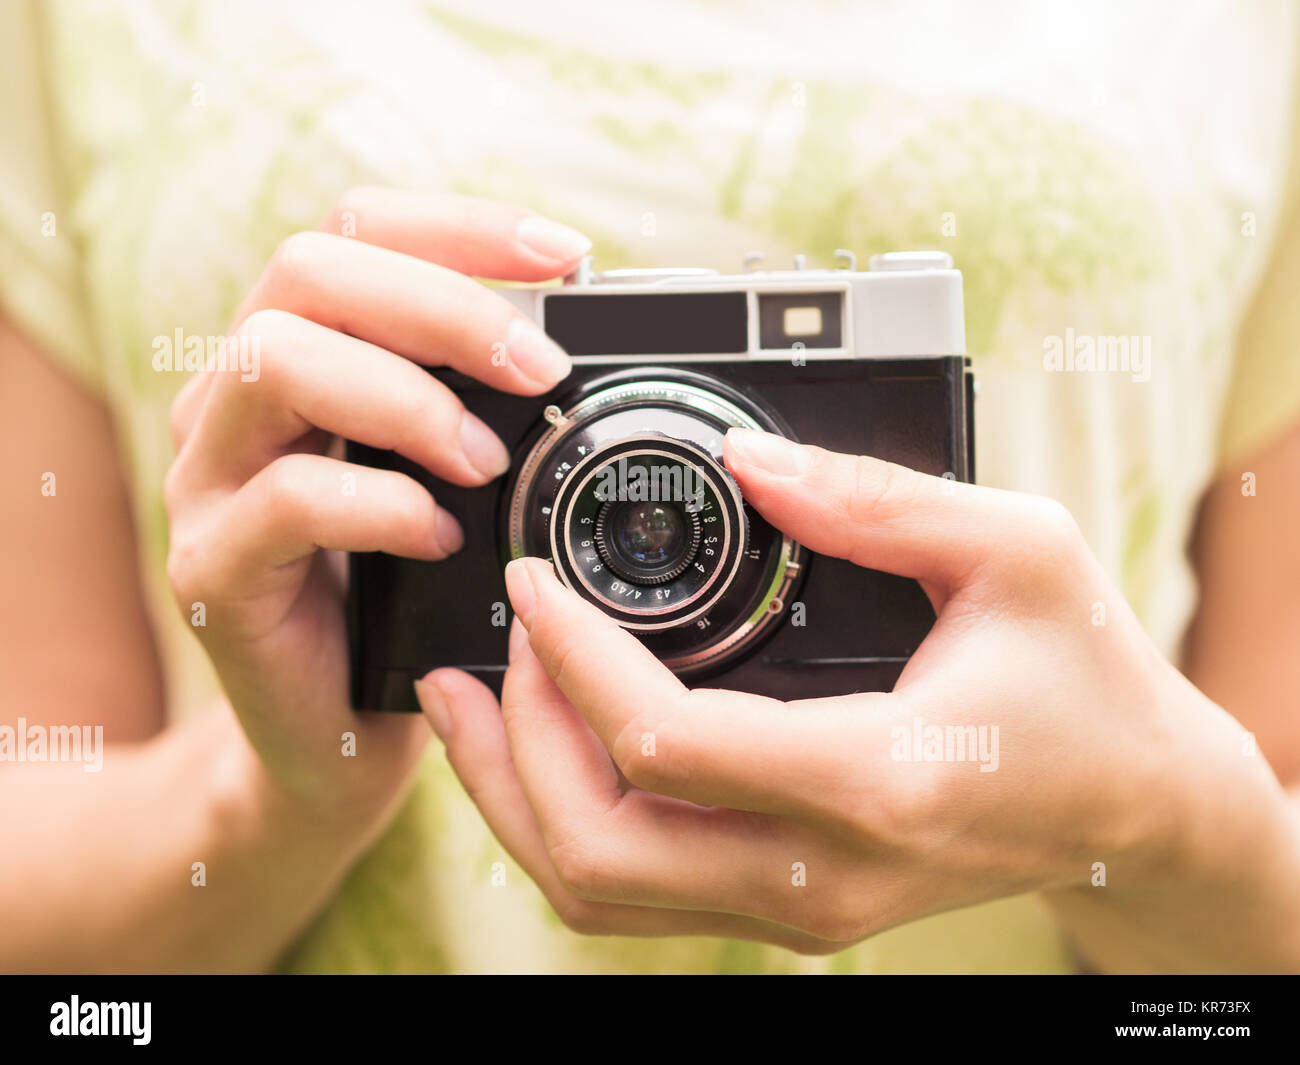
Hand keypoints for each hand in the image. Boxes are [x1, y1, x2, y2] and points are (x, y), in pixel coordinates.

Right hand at [164, 188, 588, 821]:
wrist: (333, 730)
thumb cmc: (404, 596)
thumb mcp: (447, 479)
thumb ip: (477, 405)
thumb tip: (573, 346)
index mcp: (298, 352)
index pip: (355, 230)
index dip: (460, 224)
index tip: (566, 253)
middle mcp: (235, 397)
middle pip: (309, 271)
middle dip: (443, 306)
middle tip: (539, 369)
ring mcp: (208, 480)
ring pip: (277, 363)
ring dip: (407, 399)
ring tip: (485, 462)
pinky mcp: (211, 570)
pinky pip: (289, 501)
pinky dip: (384, 506)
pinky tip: (441, 539)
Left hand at [418, 428, 1291, 955]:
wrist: (1135, 806)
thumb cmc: (1088, 680)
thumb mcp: (1017, 551)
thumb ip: (877, 498)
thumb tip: (751, 454)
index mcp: (877, 781)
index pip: (662, 744)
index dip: (568, 657)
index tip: (531, 580)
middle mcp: (823, 875)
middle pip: (596, 846)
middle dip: (508, 745)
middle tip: (481, 650)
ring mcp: (801, 909)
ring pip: (598, 890)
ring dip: (516, 797)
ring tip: (469, 706)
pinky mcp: (789, 906)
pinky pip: (639, 891)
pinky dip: (567, 823)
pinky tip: (542, 752)